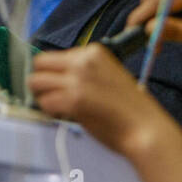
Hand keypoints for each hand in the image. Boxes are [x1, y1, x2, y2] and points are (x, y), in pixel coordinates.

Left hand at [28, 45, 164, 156]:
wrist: (146, 128)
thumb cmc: (130, 108)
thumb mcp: (108, 75)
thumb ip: (84, 72)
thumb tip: (57, 77)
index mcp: (93, 52)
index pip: (54, 55)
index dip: (53, 73)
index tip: (58, 85)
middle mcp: (83, 61)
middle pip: (39, 64)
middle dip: (41, 82)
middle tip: (52, 96)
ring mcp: (77, 80)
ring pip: (35, 82)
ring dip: (42, 96)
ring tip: (58, 107)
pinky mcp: (73, 100)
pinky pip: (44, 103)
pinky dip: (49, 111)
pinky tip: (63, 115)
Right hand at [128, 0, 181, 52]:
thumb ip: (175, 32)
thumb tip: (149, 29)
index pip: (159, 1)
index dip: (141, 17)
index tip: (129, 31)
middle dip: (147, 19)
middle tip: (150, 43)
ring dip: (154, 15)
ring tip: (160, 37)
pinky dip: (161, 9)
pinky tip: (168, 24)